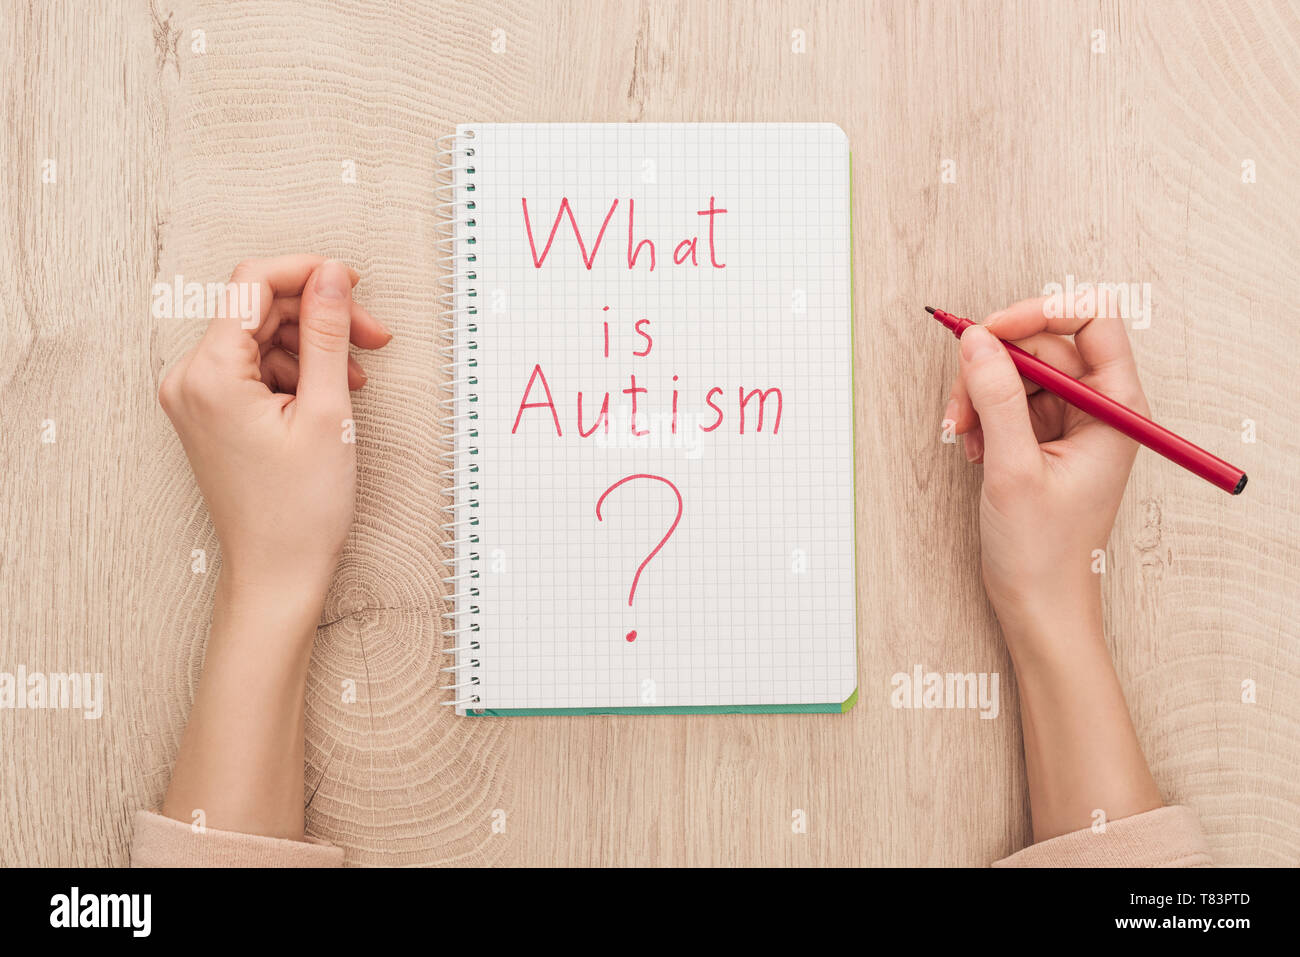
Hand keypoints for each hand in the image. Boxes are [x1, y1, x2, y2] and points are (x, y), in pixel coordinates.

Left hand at [159, 255, 390, 604]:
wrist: (277, 573)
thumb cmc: (300, 508)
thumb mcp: (328, 411)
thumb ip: (328, 333)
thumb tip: (331, 275)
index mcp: (209, 372)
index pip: (253, 283)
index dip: (308, 274)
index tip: (353, 284)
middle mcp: (190, 378)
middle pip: (259, 310)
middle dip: (319, 316)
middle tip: (374, 337)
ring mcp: (197, 397)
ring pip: (261, 338)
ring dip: (313, 346)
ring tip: (356, 378)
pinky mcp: (211, 413)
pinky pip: (254, 369)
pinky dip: (296, 372)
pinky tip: (331, 394)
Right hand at [945, 296, 1162, 841]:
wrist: (1039, 603)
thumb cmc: (1041, 550)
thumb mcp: (1012, 467)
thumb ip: (995, 397)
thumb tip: (977, 339)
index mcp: (1116, 409)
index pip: (1093, 322)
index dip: (1042, 312)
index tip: (991, 329)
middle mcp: (1100, 408)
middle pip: (1045, 346)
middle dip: (993, 367)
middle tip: (959, 405)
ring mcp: (1073, 423)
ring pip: (1019, 373)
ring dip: (981, 395)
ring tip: (962, 436)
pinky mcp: (1046, 438)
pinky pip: (1010, 402)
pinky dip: (984, 417)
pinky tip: (974, 450)